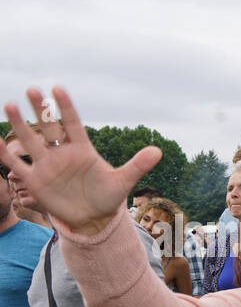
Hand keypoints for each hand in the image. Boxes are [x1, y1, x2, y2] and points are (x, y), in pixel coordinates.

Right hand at [1, 86, 161, 237]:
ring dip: (20, 125)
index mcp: (82, 150)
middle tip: (32, 89)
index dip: (66, 107)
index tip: (58, 88)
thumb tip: (159, 151)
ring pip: (30, 142)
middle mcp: (62, 154)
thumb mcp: (123, 182)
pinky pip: (17, 165)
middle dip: (41, 110)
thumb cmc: (108, 197)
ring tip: (10, 104)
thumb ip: (138, 165)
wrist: (93, 218)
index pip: (73, 124)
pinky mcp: (35, 181)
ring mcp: (46, 166)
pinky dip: (4, 154)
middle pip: (49, 128)